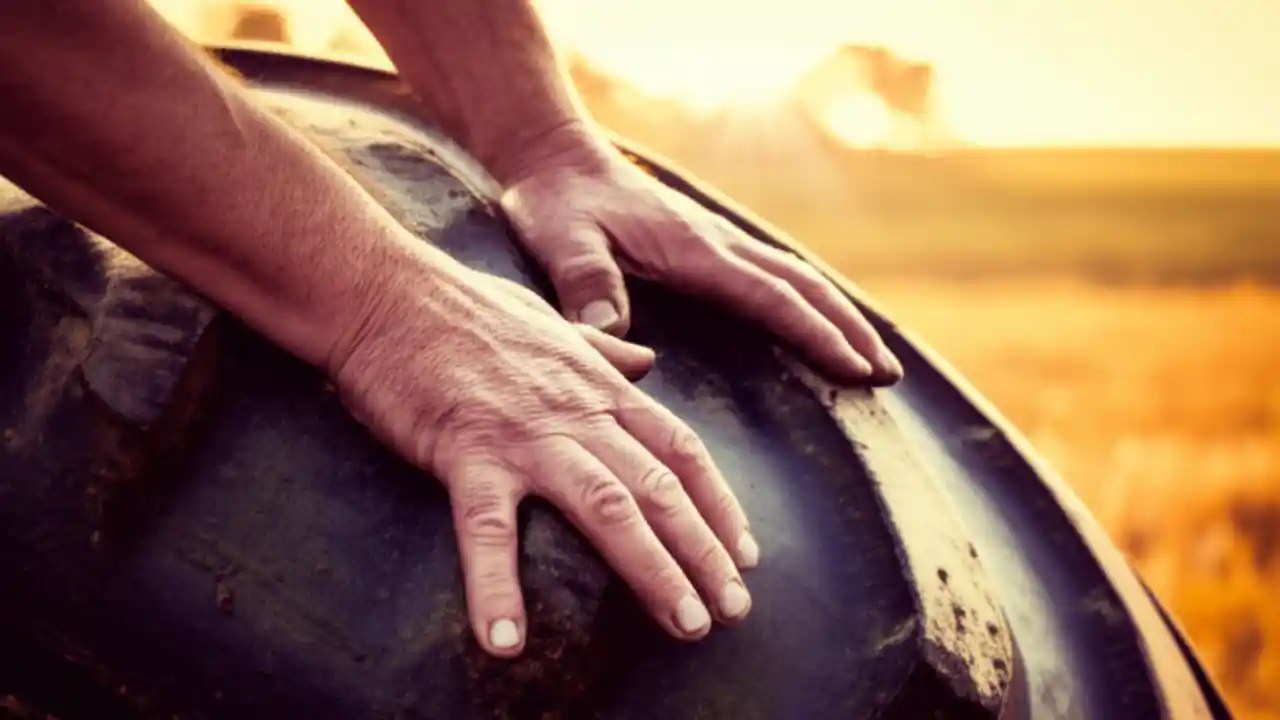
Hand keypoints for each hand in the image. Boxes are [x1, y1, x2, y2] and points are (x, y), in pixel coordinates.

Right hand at [328, 255, 757, 657]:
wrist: (388, 291)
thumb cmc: (465, 308)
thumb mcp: (552, 322)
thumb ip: (604, 350)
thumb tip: (647, 362)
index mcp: (599, 387)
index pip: (680, 450)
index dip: (720, 504)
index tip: (745, 552)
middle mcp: (577, 412)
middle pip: (660, 487)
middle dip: (706, 552)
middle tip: (735, 610)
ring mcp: (526, 434)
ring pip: (608, 507)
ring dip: (654, 569)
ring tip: (687, 625)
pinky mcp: (466, 451)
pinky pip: (486, 529)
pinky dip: (497, 586)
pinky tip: (506, 643)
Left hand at [498, 121, 902, 384]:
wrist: (554, 154)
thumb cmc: (556, 202)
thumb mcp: (561, 242)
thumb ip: (587, 285)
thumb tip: (615, 335)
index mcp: (693, 248)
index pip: (770, 296)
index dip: (815, 334)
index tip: (855, 369)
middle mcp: (716, 242)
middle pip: (802, 286)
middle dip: (849, 330)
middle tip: (889, 375)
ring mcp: (715, 239)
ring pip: (796, 277)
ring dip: (840, 315)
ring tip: (876, 357)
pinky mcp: (705, 241)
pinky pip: (774, 271)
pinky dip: (810, 298)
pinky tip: (820, 318)